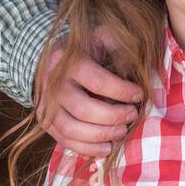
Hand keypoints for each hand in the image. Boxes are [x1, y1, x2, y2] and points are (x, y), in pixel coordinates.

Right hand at [35, 26, 143, 156]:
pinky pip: (64, 141)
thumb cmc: (84, 50)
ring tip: (122, 132)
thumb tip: (134, 61)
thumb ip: (116, 43)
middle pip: (84, 109)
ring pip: (72, 129)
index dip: (122, 91)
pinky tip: (107, 148)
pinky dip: (87, 149)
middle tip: (133, 115)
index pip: (97, 82)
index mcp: (69, 62)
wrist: (49, 61)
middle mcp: (53, 86)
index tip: (139, 95)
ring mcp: (46, 107)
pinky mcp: (45, 123)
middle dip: (113, 116)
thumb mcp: (100, 37)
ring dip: (101, 135)